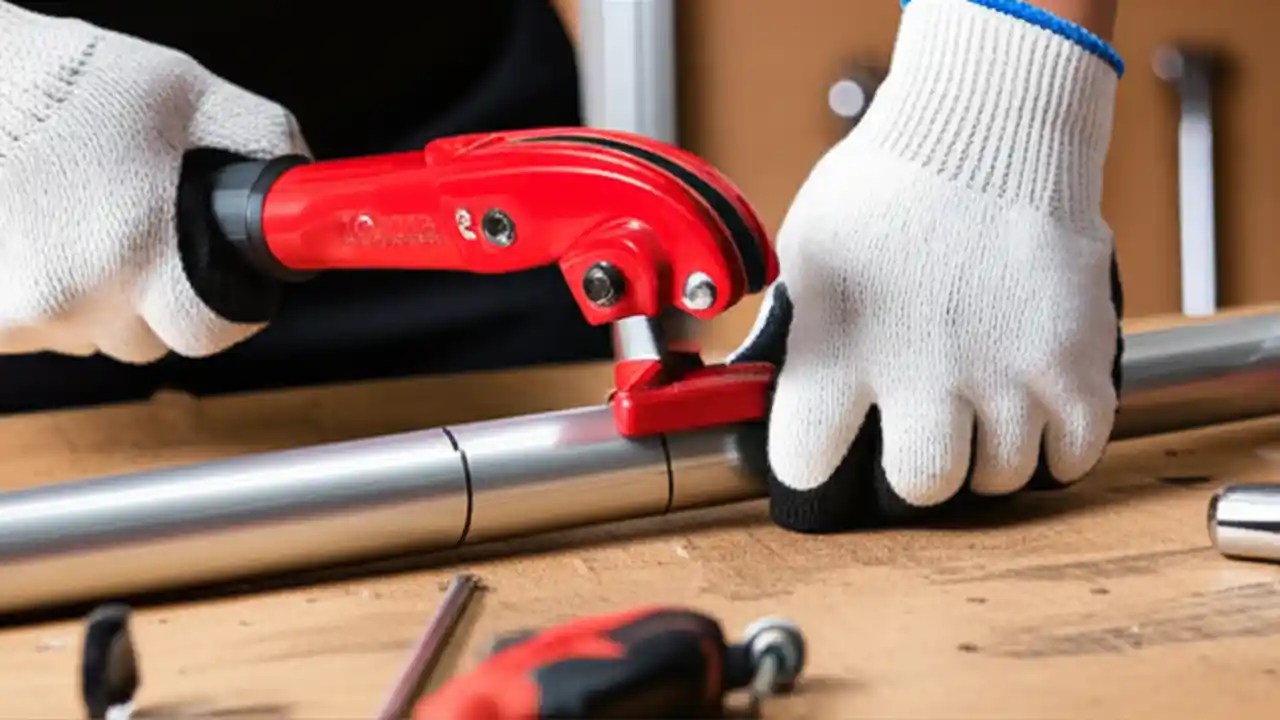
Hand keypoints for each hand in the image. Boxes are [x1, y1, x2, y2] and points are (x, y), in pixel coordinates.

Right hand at [0, 2, 309, 363]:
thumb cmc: (73, 82)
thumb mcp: (188, 93)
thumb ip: (261, 140)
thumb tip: (306, 190)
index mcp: (137, 246)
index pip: (209, 333)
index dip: (225, 312)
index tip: (221, 287)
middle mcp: (76, 292)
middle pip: (148, 338)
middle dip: (156, 300)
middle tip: (141, 238)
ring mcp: (21, 312)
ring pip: (92, 335)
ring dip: (100, 297)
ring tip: (84, 226)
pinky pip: (38, 329)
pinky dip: (48, 296)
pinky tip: (43, 240)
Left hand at [732, 0, 1124, 531]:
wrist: (989, 128)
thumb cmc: (888, 187)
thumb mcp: (807, 255)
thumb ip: (794, 333)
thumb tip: (751, 385)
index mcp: (842, 342)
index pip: (805, 460)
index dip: (807, 466)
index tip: (818, 456)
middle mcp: (924, 368)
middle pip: (922, 484)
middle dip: (916, 473)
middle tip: (919, 438)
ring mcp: (1007, 369)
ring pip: (999, 476)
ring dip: (986, 454)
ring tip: (977, 410)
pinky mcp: (1075, 362)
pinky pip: (1072, 454)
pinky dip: (1054, 447)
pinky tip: (1032, 415)